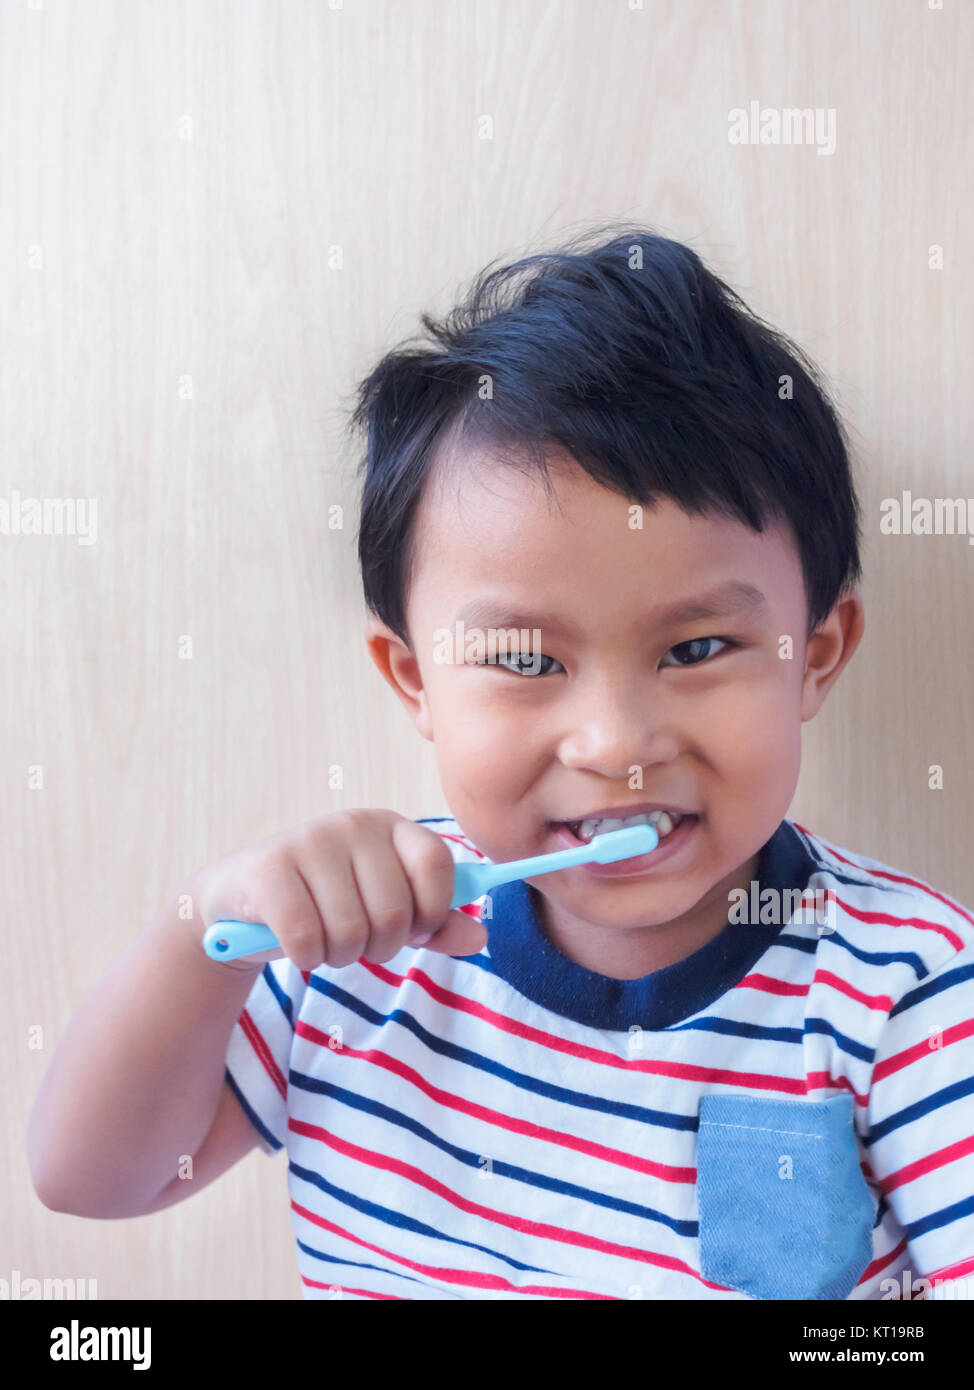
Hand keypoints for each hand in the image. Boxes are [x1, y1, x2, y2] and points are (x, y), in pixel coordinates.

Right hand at [184, 810, 486, 971]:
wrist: (242, 901)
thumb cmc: (325, 904)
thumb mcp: (384, 911)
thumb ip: (435, 925)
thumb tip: (479, 939)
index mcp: (390, 827)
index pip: (437, 864)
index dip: (432, 911)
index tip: (414, 929)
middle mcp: (352, 824)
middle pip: (395, 912)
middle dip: (379, 946)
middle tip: (355, 939)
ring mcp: (308, 841)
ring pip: (351, 932)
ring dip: (339, 955)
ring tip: (323, 938)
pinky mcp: (269, 870)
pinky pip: (307, 939)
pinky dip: (306, 957)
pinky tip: (294, 944)